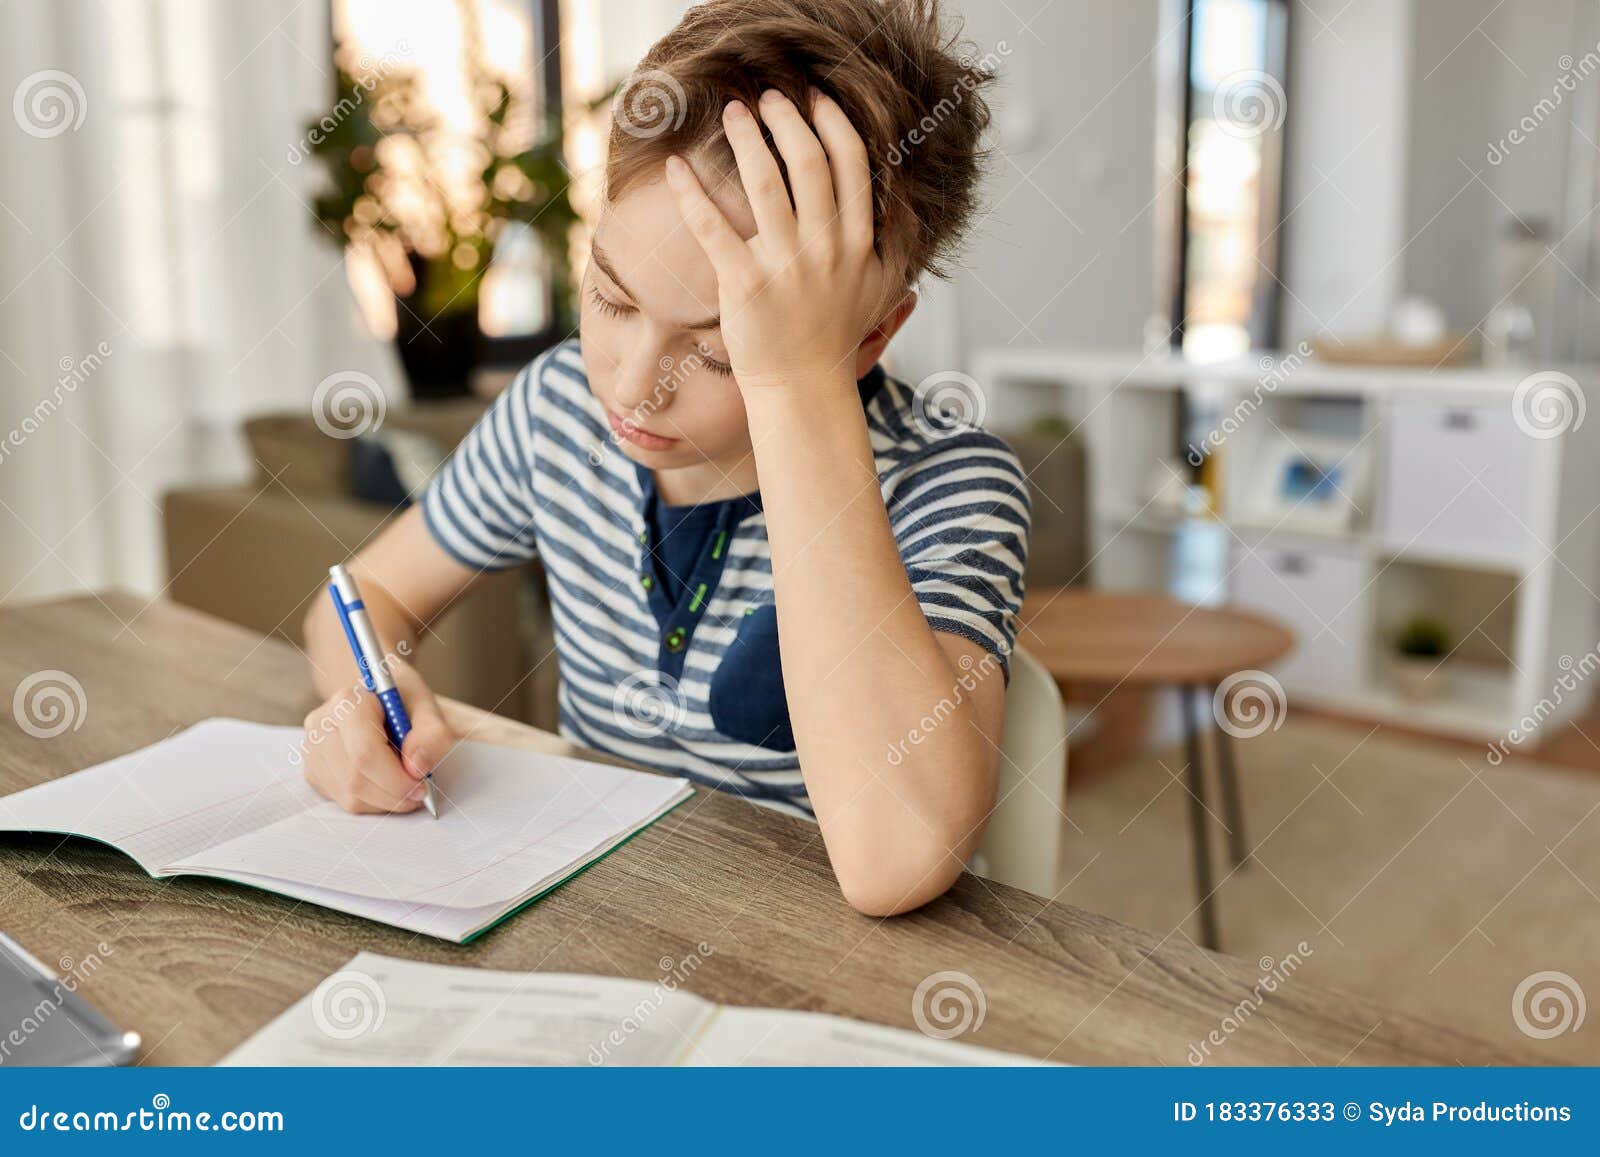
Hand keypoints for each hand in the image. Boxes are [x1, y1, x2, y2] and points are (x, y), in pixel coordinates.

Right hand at [301, 659, 453, 813]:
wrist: (380, 702)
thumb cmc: (402, 702)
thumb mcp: (427, 705)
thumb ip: (432, 733)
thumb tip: (418, 766)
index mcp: (347, 702)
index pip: (365, 751)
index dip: (396, 777)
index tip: (422, 784)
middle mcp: (321, 726)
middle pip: (355, 777)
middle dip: (394, 793)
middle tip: (419, 792)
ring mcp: (312, 751)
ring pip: (349, 795)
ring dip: (385, 801)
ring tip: (406, 788)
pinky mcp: (314, 773)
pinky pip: (343, 802)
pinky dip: (373, 802)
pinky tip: (386, 786)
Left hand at [663, 88, 887, 389]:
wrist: (802, 388)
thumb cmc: (834, 337)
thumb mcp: (881, 289)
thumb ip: (895, 245)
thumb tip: (907, 206)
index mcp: (859, 243)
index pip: (851, 165)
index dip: (831, 123)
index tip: (814, 99)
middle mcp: (826, 249)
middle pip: (807, 162)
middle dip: (786, 119)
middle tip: (766, 98)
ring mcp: (785, 266)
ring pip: (763, 181)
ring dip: (745, 137)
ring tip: (732, 112)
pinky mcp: (744, 284)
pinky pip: (711, 225)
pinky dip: (690, 191)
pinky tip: (675, 166)